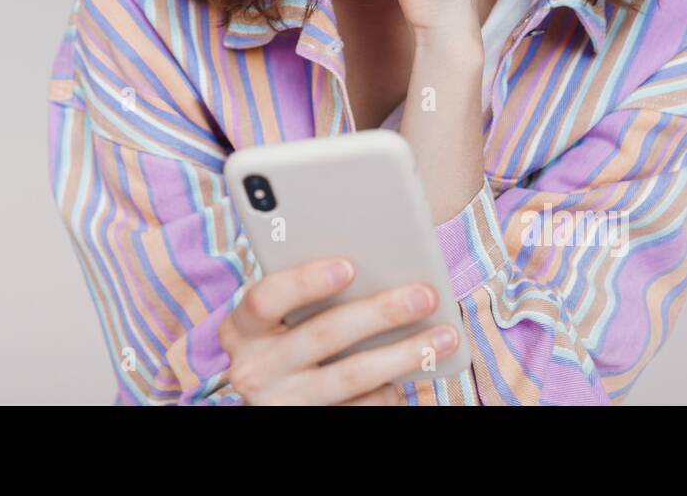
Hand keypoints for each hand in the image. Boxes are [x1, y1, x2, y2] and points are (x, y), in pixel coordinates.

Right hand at [218, 256, 460, 404]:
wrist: (270, 398)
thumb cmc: (283, 335)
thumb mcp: (277, 316)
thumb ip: (305, 292)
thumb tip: (373, 265)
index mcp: (242, 327)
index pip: (267, 298)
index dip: (306, 281)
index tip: (348, 266)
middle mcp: (255, 368)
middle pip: (324, 335)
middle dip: (380, 312)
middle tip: (423, 295)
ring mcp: (282, 402)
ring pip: (352, 375)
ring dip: (404, 353)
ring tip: (445, 334)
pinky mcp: (309, 422)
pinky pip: (361, 407)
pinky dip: (391, 388)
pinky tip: (419, 369)